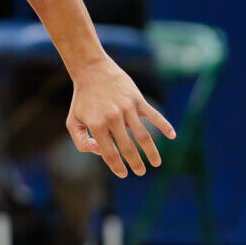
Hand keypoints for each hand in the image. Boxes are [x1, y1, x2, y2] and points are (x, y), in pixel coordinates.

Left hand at [67, 57, 175, 177]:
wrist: (91, 70)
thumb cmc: (82, 99)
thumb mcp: (72, 121)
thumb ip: (81, 141)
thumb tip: (99, 152)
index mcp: (96, 125)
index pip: (109, 152)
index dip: (117, 166)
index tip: (123, 174)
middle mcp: (113, 118)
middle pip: (128, 147)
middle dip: (135, 163)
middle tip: (140, 172)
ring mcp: (127, 108)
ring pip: (143, 135)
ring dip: (151, 152)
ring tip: (156, 163)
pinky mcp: (137, 99)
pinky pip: (154, 115)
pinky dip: (165, 126)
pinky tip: (172, 136)